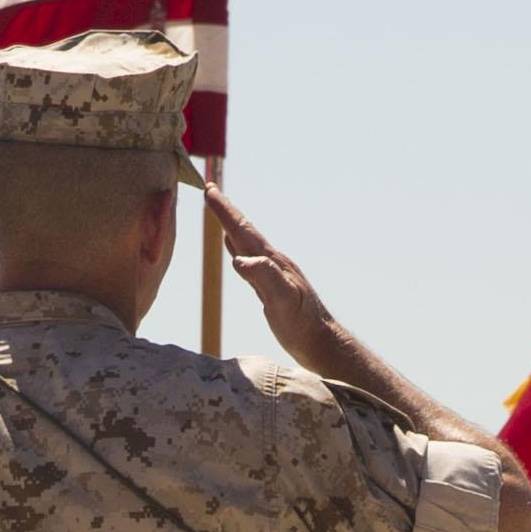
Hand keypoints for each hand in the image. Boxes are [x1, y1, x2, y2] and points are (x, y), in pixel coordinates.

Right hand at [198, 189, 347, 370]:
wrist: (320, 341)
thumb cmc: (302, 325)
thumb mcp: (283, 301)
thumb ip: (264, 278)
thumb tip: (239, 260)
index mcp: (272, 262)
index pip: (244, 231)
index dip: (226, 211)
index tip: (210, 190)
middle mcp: (272, 263)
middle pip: (245, 231)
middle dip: (227, 211)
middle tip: (211, 190)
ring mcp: (273, 274)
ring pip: (247, 244)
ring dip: (232, 227)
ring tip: (221, 212)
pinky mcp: (272, 287)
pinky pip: (251, 261)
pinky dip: (239, 249)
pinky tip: (235, 250)